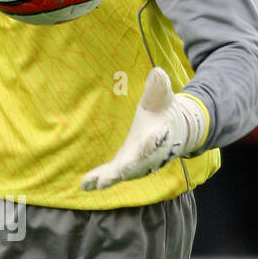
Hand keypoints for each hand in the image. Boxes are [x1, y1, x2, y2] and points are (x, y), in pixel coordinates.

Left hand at [81, 66, 207, 190]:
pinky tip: (84, 186)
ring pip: (122, 173)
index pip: (153, 141)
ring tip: (96, 183)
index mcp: (157, 135)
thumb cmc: (163, 110)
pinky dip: (99, 180)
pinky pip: (111, 174)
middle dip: (125, 170)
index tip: (146, 143)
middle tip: (113, 176)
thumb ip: (159, 87)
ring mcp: (136, 163)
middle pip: (136, 163)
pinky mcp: (125, 166)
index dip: (149, 144)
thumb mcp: (162, 97)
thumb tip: (158, 72)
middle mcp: (148, 154)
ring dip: (110, 178)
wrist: (173, 131)